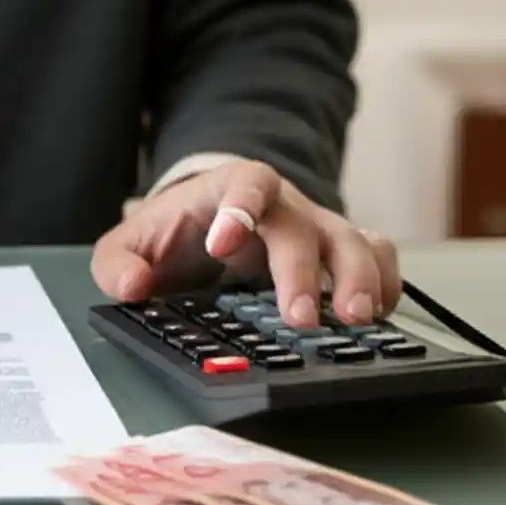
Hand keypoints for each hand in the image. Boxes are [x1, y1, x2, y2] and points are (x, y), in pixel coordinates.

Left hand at [91, 161, 400, 327]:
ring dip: (360, 279)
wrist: (206, 221)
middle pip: (303, 228)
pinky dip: (386, 283)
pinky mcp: (338, 253)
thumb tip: (132, 288)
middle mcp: (283, 206)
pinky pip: (379, 256)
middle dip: (303, 273)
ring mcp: (316, 228)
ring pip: (354, 240)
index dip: (238, 210)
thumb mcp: (131, 244)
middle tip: (301, 319)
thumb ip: (118, 264)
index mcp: (230, 190)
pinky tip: (378, 316)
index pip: (244, 185)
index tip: (221, 245)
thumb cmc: (173, 232)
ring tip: (356, 319)